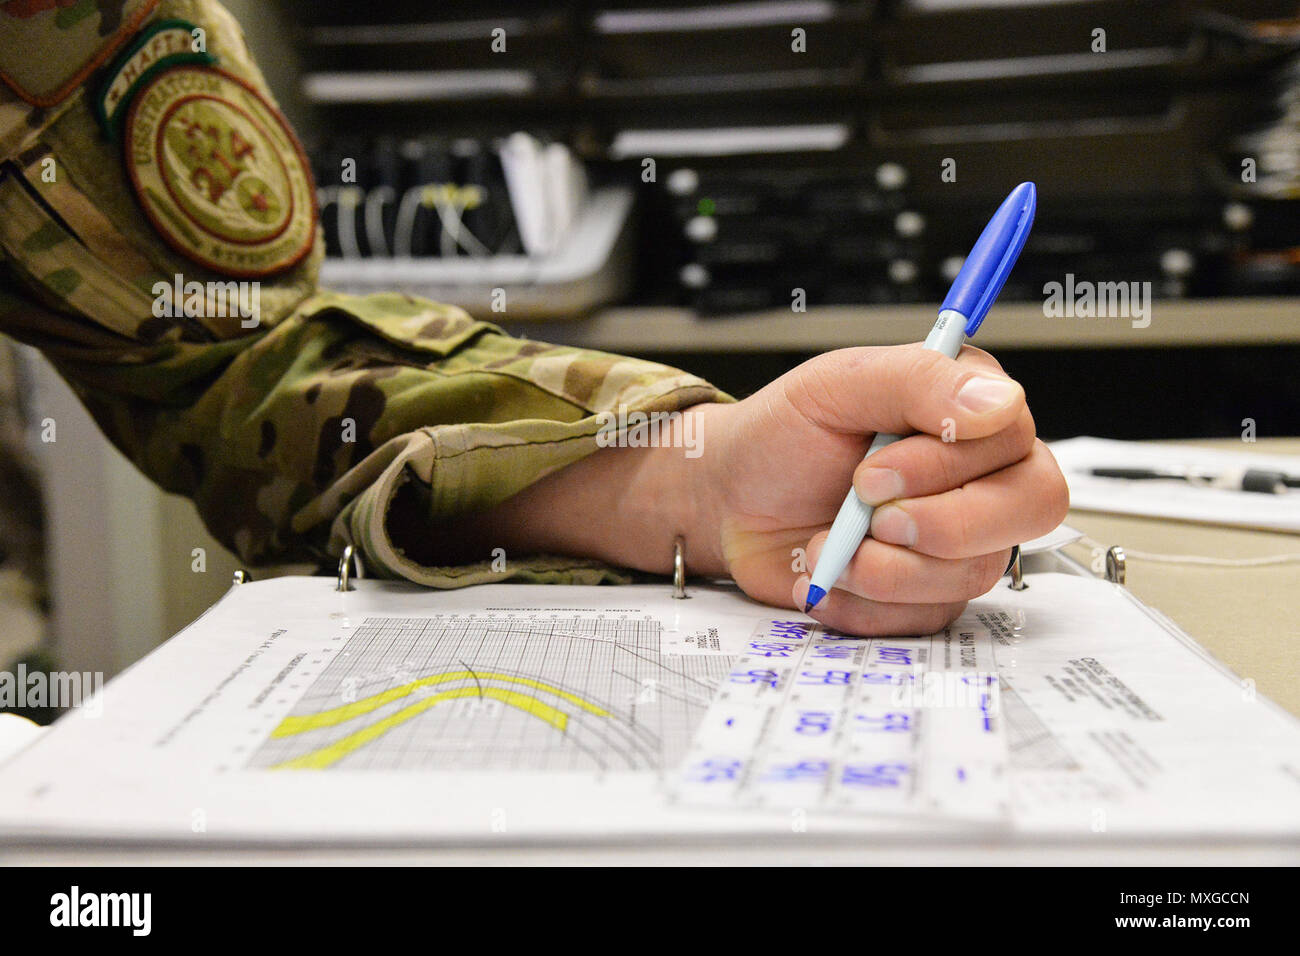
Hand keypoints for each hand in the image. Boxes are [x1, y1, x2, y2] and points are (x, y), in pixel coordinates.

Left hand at [689, 344, 1068, 634]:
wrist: (731, 501)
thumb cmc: (784, 436)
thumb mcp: (836, 384)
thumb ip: (917, 380)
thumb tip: (998, 404)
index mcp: (968, 411)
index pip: (1016, 441)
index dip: (949, 466)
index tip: (872, 472)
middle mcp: (978, 475)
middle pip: (1028, 509)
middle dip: (938, 524)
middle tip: (869, 516)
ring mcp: (959, 540)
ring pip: (973, 572)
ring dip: (885, 567)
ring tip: (829, 543)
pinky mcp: (928, 594)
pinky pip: (926, 616)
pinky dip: (863, 602)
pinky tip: (827, 574)